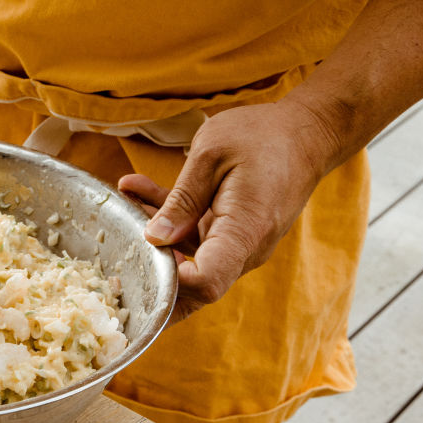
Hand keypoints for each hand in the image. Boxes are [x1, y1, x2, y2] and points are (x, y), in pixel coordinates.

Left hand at [118, 100, 340, 322]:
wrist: (307, 133)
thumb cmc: (264, 136)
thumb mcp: (211, 155)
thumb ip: (181, 199)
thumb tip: (154, 238)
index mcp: (244, 231)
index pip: (205, 282)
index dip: (169, 285)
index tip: (139, 264)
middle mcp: (245, 249)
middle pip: (195, 289)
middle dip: (152, 277)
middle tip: (116, 259)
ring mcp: (239, 247)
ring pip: (188, 261)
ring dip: (153, 238)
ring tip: (126, 200)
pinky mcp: (232, 237)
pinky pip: (194, 240)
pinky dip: (168, 222)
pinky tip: (137, 191)